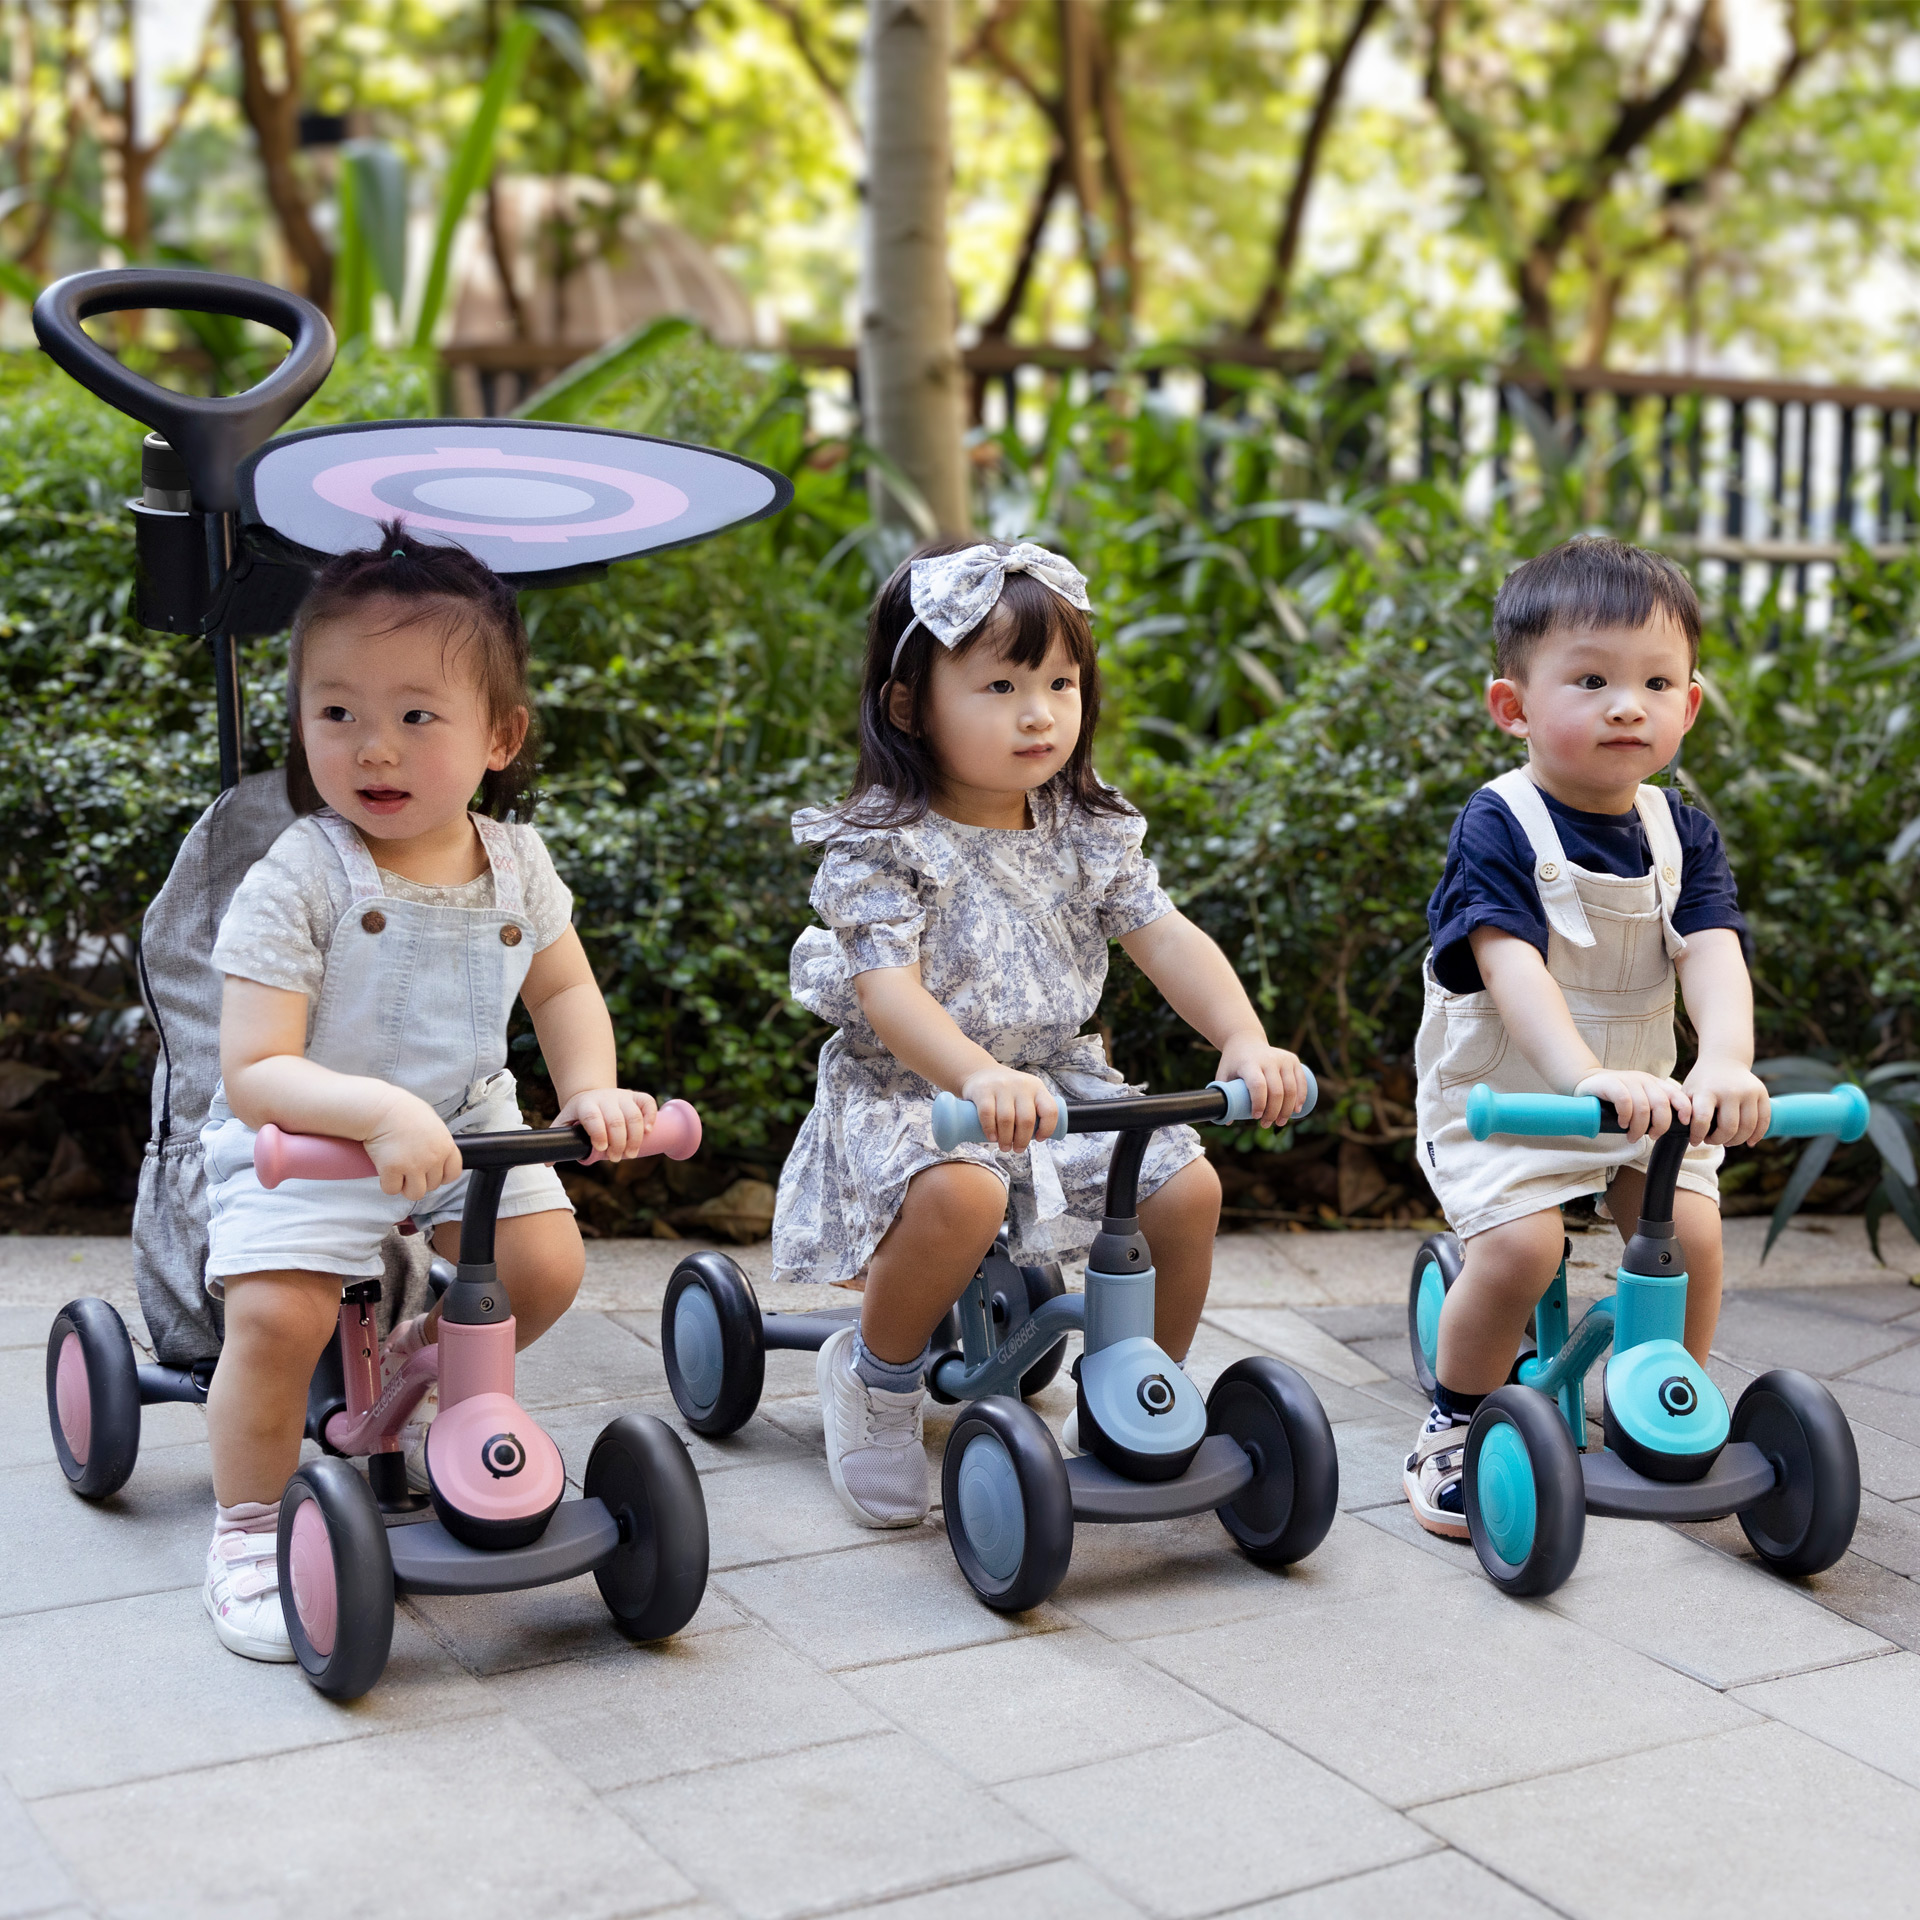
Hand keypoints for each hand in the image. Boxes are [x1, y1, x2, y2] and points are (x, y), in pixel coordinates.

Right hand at [365, 1091, 462, 1201]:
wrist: (381, 1108)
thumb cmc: (404, 1111)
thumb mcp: (432, 1123)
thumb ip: (438, 1142)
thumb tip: (438, 1155)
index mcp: (445, 1145)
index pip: (453, 1173)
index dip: (442, 1176)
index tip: (432, 1173)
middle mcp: (433, 1158)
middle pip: (433, 1185)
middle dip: (420, 1180)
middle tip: (408, 1169)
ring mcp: (413, 1165)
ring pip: (415, 1193)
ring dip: (406, 1187)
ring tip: (398, 1174)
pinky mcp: (392, 1170)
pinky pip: (392, 1189)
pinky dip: (387, 1184)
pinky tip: (385, 1171)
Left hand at [557, 1087, 658, 1164]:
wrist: (591, 1093)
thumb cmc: (578, 1114)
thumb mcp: (565, 1123)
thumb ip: (558, 1140)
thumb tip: (548, 1163)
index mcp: (586, 1104)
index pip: (593, 1116)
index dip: (598, 1132)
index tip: (601, 1148)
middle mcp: (605, 1098)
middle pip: (616, 1120)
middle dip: (618, 1142)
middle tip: (616, 1158)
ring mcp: (622, 1096)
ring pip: (633, 1114)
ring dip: (635, 1137)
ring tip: (631, 1154)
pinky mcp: (636, 1096)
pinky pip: (648, 1102)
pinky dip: (650, 1117)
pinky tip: (648, 1132)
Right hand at [959, 1065, 1057, 1151]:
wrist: (981, 1072)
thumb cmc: (1008, 1091)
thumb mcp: (1026, 1093)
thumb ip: (1034, 1109)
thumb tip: (1038, 1137)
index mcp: (1037, 1088)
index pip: (1050, 1110)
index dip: (1048, 1128)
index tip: (1039, 1138)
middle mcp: (1022, 1085)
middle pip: (1026, 1119)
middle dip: (1022, 1140)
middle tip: (1017, 1149)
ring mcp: (1002, 1086)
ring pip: (1006, 1119)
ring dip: (1006, 1139)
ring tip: (1004, 1147)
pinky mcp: (983, 1090)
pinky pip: (987, 1114)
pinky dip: (990, 1130)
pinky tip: (992, 1138)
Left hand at [1215, 1031, 1310, 1127]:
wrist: (1246, 1040)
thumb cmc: (1233, 1063)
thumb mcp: (1223, 1075)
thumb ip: (1222, 1096)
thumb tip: (1228, 1121)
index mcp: (1249, 1063)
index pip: (1258, 1085)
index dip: (1259, 1103)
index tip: (1255, 1117)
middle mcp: (1268, 1059)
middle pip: (1276, 1091)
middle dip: (1273, 1112)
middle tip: (1266, 1124)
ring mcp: (1283, 1059)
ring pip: (1291, 1089)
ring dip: (1287, 1110)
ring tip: (1280, 1122)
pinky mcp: (1293, 1060)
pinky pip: (1301, 1081)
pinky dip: (1301, 1097)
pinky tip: (1296, 1110)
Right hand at [1572, 1069, 1691, 1142]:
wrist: (1588, 1082)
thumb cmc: (1616, 1098)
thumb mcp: (1640, 1100)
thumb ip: (1653, 1109)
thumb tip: (1670, 1131)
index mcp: (1655, 1084)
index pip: (1678, 1095)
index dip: (1684, 1110)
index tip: (1683, 1124)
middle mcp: (1644, 1080)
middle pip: (1662, 1104)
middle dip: (1660, 1125)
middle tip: (1651, 1137)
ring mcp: (1628, 1080)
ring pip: (1643, 1107)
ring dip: (1639, 1127)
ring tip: (1632, 1136)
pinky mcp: (1611, 1083)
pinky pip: (1624, 1101)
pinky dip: (1625, 1116)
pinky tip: (1622, 1123)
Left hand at [1682, 1059, 1770, 1146]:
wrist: (1724, 1060)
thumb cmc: (1702, 1082)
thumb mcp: (1688, 1092)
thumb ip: (1684, 1110)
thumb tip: (1679, 1130)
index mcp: (1707, 1091)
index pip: (1703, 1119)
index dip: (1698, 1135)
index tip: (1695, 1141)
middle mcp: (1729, 1091)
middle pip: (1729, 1128)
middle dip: (1719, 1140)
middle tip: (1712, 1140)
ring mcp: (1748, 1092)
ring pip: (1747, 1128)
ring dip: (1737, 1140)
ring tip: (1727, 1141)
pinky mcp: (1762, 1093)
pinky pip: (1764, 1121)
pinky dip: (1757, 1135)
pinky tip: (1748, 1142)